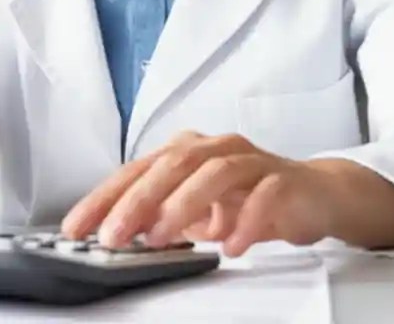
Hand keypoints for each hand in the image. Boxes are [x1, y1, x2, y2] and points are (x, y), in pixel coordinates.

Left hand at [60, 132, 337, 256]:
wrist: (316, 194)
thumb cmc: (250, 198)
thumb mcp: (197, 212)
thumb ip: (160, 218)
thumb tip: (118, 234)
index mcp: (188, 152)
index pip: (137, 170)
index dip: (103, 198)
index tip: (76, 227)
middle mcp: (216, 148)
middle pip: (170, 165)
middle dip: (136, 201)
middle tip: (112, 235)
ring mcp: (251, 160)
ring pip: (214, 172)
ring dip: (182, 206)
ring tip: (161, 238)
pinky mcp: (284, 180)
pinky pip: (264, 196)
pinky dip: (245, 221)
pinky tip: (229, 246)